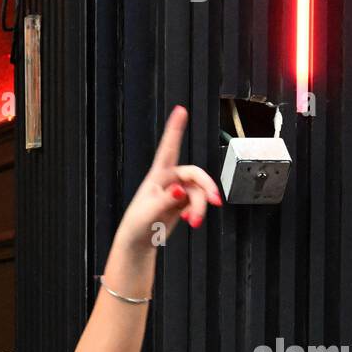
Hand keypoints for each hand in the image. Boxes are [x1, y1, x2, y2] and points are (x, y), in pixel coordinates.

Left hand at [113, 106, 220, 254]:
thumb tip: (179, 190)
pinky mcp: (183, 203)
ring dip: (200, 207)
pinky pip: (198, 203)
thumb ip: (166, 200)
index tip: (180, 110)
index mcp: (158, 175)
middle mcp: (170, 179)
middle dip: (206, 188)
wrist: (139, 242)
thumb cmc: (137, 224)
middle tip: (214, 201)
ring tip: (194, 221)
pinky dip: (197, 212)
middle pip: (195, 175)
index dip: (175, 128)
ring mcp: (178, 191)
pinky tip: (190, 220)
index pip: (168, 148)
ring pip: (199, 192)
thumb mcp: (149, 211)